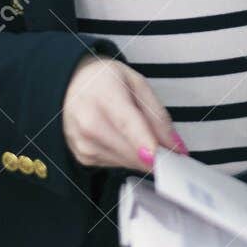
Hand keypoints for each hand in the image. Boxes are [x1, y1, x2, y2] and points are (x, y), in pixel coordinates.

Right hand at [62, 54, 187, 172]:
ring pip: (126, 162)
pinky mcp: (83, 157)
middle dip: (156, 155)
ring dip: (143, 158)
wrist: (71, 84)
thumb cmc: (105, 80)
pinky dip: (128, 157)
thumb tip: (175, 145)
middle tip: (174, 152)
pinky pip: (116, 165)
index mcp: (104, 97)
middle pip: (129, 150)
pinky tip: (126, 141)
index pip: (127, 124)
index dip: (145, 142)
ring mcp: (84, 143)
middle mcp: (89, 124)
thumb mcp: (138, 84)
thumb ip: (158, 115)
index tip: (161, 156)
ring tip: (148, 139)